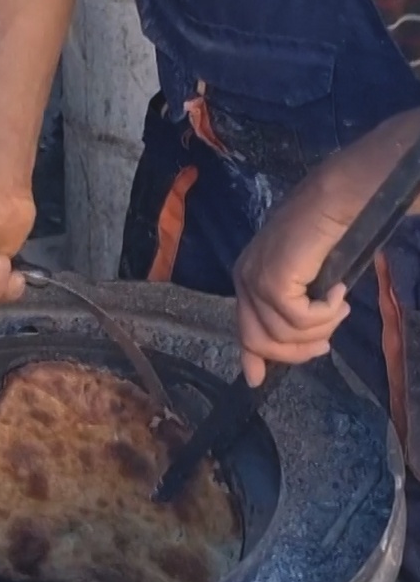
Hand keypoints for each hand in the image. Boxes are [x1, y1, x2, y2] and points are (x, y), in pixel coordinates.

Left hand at [233, 182, 350, 386]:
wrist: (333, 200)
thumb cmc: (325, 234)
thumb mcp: (305, 279)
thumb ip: (293, 308)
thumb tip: (299, 341)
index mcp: (247, 278)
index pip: (243, 329)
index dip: (252, 357)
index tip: (257, 380)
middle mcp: (244, 280)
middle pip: (259, 341)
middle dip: (296, 352)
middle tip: (326, 344)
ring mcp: (255, 280)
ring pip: (285, 334)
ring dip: (320, 328)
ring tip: (339, 308)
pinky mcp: (272, 281)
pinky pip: (299, 320)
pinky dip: (325, 314)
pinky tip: (338, 293)